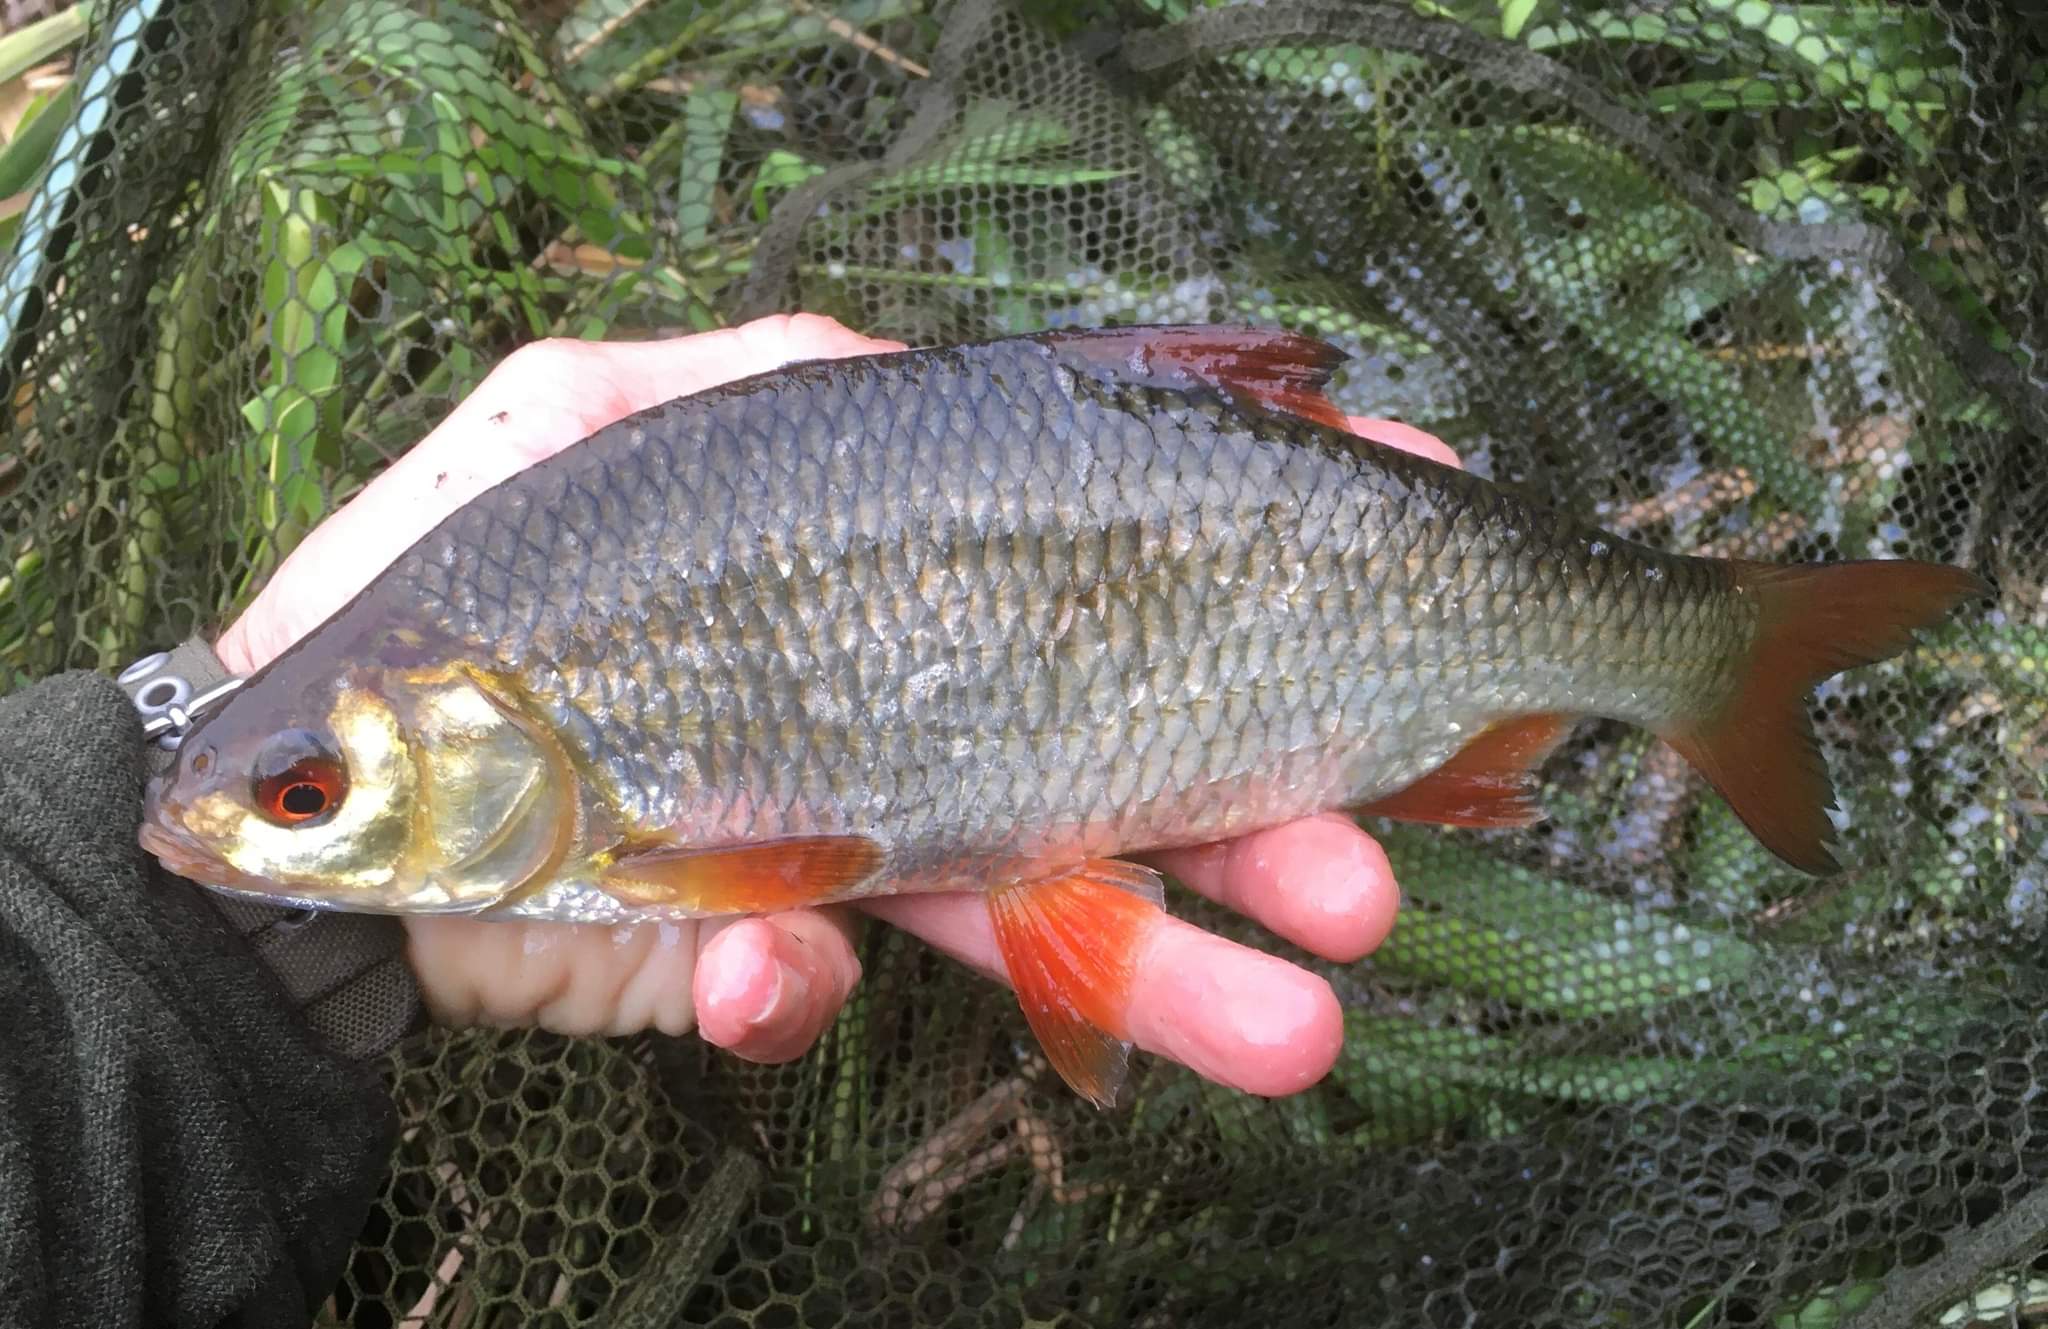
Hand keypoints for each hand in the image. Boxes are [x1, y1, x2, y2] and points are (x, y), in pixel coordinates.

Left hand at [215, 314, 1462, 1097]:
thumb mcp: (600, 411)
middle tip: (1372, 882)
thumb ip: (777, 379)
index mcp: (917, 568)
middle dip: (1272, 824)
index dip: (1285, 550)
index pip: (1130, 562)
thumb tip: (921, 368)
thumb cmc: (463, 571)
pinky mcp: (759, 941)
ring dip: (1159, 969)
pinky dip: (789, 991)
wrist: (325, 778)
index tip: (1432, 536)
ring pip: (1034, 908)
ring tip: (1290, 1028)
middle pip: (1129, 768)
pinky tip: (770, 982)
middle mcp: (917, 703)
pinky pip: (806, 986)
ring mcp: (853, 838)